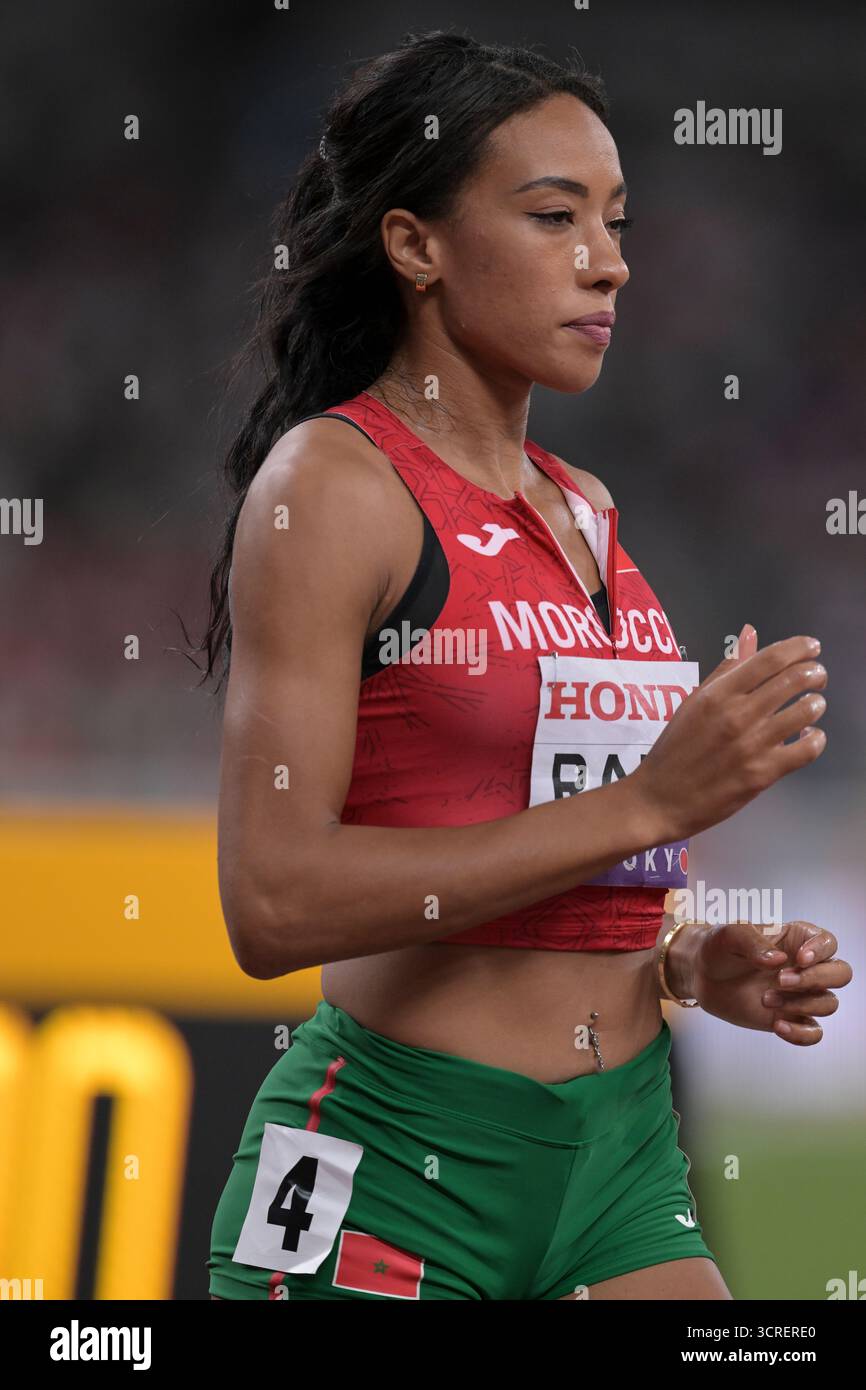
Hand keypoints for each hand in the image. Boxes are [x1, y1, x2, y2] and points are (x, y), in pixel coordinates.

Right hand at [630, 624, 827, 843]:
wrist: (660, 799)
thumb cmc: (675, 750)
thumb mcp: (694, 701)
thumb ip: (727, 668)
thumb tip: (749, 633)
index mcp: (718, 694)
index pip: (770, 658)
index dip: (799, 647)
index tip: (812, 647)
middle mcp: (737, 715)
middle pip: (795, 679)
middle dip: (815, 673)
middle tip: (816, 677)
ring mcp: (751, 745)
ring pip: (806, 711)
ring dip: (816, 704)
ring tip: (810, 706)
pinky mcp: (762, 774)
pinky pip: (807, 749)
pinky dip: (815, 739)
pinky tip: (807, 737)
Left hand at [688, 919, 852, 1043]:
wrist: (701, 975)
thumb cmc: (719, 947)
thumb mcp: (730, 936)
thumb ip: (754, 943)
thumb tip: (779, 961)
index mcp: (797, 938)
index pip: (829, 942)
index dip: (821, 951)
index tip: (800, 958)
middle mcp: (806, 966)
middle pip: (841, 974)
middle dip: (816, 979)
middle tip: (781, 980)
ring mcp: (800, 994)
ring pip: (828, 1004)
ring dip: (801, 1004)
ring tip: (765, 998)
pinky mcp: (790, 1018)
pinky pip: (813, 1033)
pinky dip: (802, 1034)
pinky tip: (778, 1026)